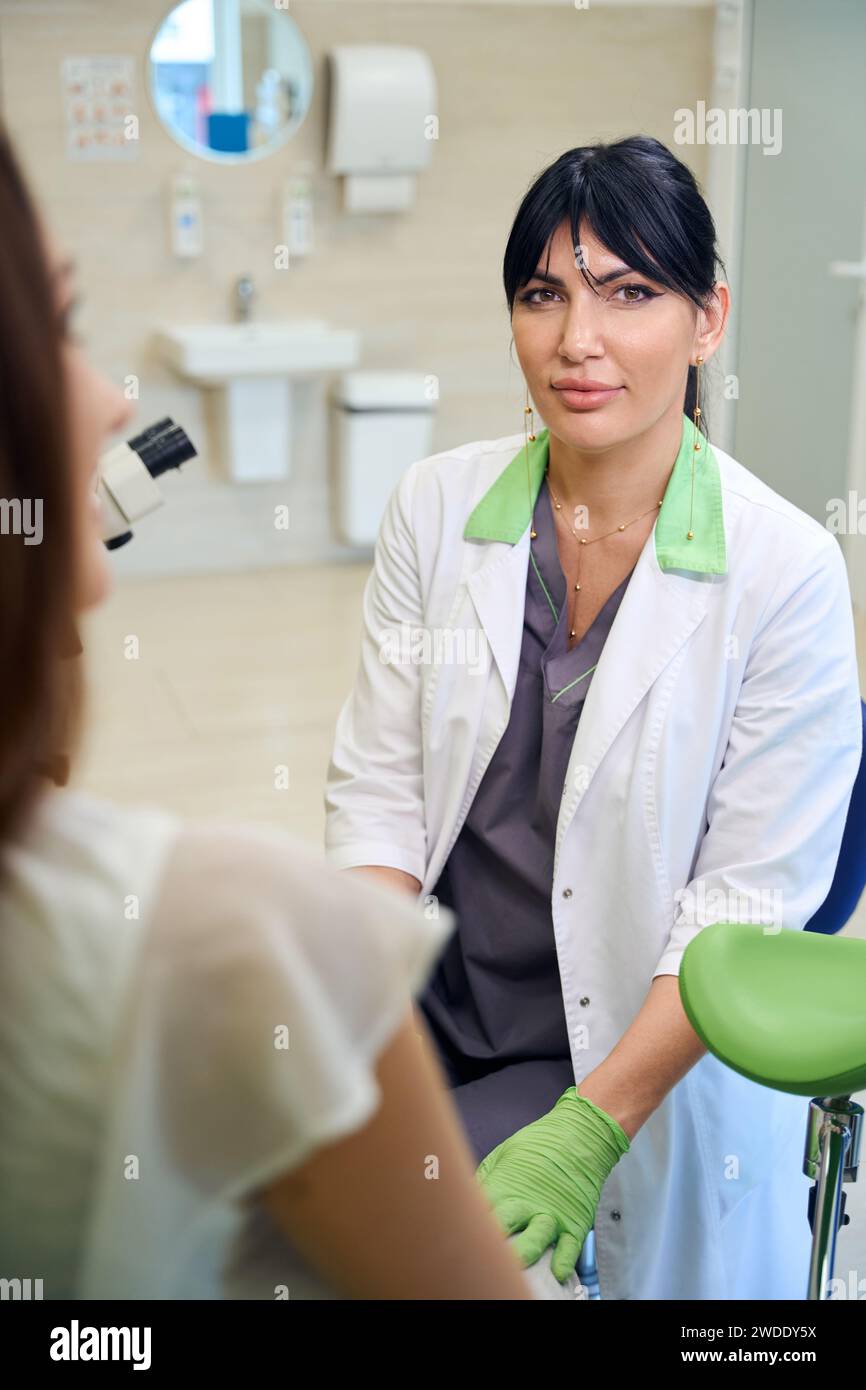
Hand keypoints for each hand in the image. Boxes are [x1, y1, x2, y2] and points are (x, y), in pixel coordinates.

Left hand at [475, 1087, 629, 1282]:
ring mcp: (551, 1214)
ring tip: (514, 1267)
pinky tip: (557, 1272)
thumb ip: (485, 1180)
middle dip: (489, 1241)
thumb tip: (466, 1197)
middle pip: (502, 1227)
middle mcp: (526, 1203)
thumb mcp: (503, 1155)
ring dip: (523, 1254)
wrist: (580, 1134)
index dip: (466, 1224)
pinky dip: (564, 1260)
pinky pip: (569, 1246)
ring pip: (534, 1239)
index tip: (455, 1236)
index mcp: (504, 1186)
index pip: (479, 1210)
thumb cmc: (539, 1144)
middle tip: (478, 1254)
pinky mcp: (574, 1221)